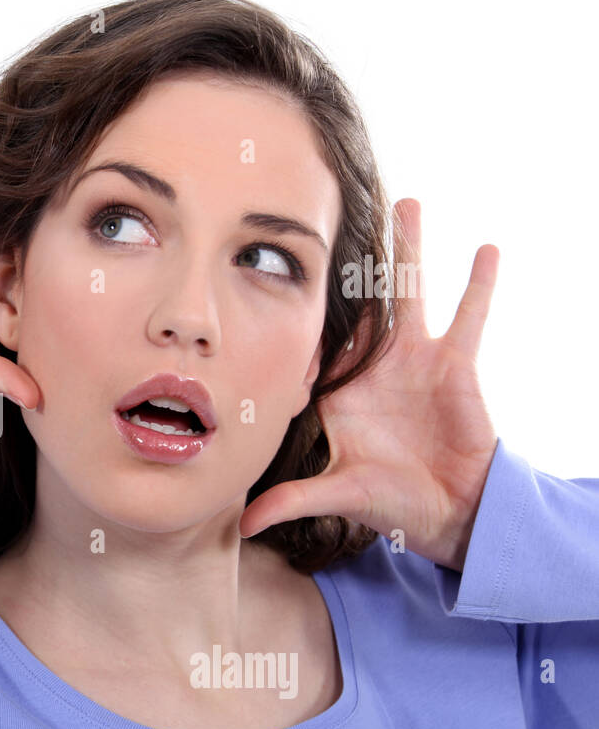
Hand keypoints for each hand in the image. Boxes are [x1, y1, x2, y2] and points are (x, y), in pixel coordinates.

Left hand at [238, 199, 499, 571]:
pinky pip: (470, 316)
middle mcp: (374, 366)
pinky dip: (479, 284)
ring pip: (410, 293)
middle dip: (349, 262)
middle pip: (359, 303)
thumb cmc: (391, 501)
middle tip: (337, 210)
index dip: (296, 317)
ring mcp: (416, 359)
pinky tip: (485, 248)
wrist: (449, 510)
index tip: (274, 280)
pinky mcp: (456, 363)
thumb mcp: (339, 494)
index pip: (312, 343)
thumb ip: (293, 501)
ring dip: (409, 250)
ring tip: (406, 203)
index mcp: (339, 389)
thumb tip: (244, 525)